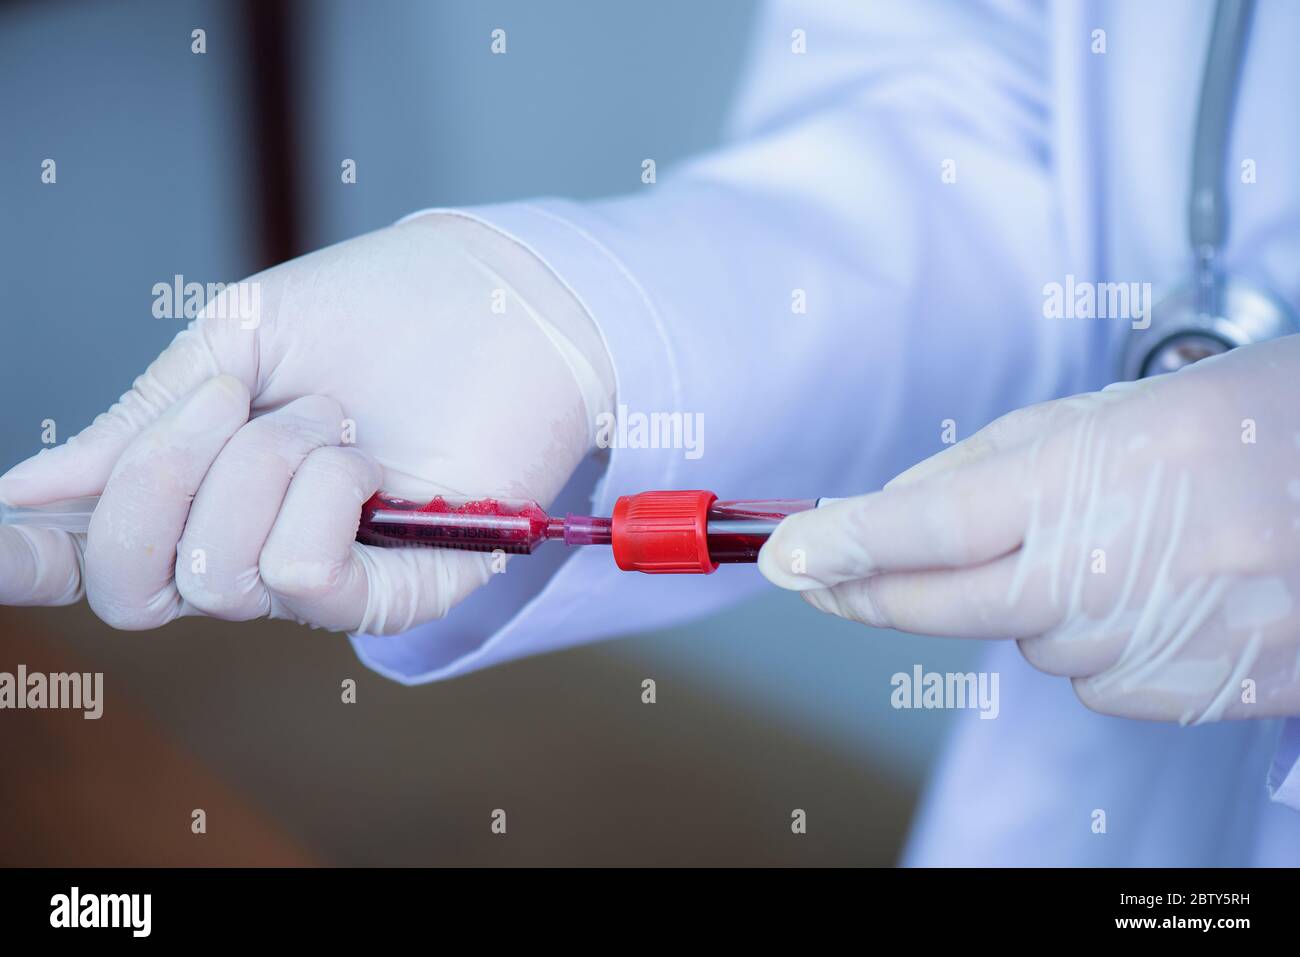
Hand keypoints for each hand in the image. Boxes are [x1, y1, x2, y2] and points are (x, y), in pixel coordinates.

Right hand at [0, 214, 612, 633]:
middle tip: (232, 400)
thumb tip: (27, 491)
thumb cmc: (378, 313)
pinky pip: (304, 579)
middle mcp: (252, 550)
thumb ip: (139, 424)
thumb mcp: (235, 348)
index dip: (27, 556)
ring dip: (266, 464)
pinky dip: (320, 497)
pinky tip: (367, 461)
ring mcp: (327, 578)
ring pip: (222, 574)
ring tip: (333, 417)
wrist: (496, 296)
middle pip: (137, 589)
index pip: (96, 555)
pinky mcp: (402, 592)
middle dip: (159, 477)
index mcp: (202, 494)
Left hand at [759, 336, 1299, 723]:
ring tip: (1102, 543)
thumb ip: (991, 464)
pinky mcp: (1205, 693)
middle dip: (870, 593)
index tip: (786, 557)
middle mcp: (1128, 564)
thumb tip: (886, 514)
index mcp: (1104, 470)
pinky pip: (1095, 679)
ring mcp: (1169, 639)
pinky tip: (1150, 590)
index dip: (847, 545)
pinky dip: (1091, 640)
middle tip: (825, 577)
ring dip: (1021, 602)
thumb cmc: (1257, 422)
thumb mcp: (1116, 410)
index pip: (936, 525)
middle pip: (948, 605)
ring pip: (1024, 643)